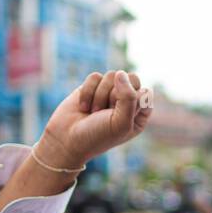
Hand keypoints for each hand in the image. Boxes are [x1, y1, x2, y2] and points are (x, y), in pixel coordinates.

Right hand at [35, 70, 151, 170]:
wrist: (66, 139)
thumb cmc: (97, 136)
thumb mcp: (120, 122)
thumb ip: (128, 97)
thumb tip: (121, 73)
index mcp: (140, 113)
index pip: (145, 92)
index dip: (130, 101)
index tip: (119, 116)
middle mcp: (127, 101)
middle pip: (131, 78)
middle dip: (115, 94)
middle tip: (106, 111)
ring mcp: (110, 92)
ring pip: (112, 76)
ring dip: (100, 96)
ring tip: (94, 112)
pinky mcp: (93, 87)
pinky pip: (95, 77)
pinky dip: (88, 92)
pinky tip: (84, 107)